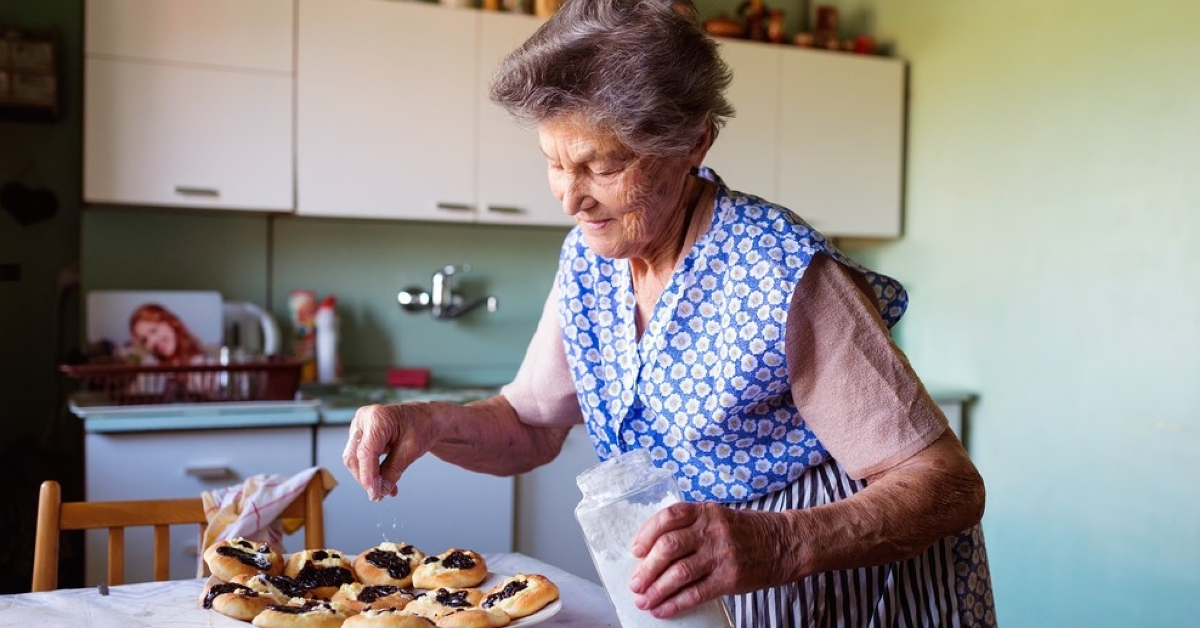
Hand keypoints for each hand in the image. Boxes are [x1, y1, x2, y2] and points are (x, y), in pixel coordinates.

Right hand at [342, 403, 442, 500]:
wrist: (425, 419)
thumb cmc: (422, 426)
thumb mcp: (412, 449)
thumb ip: (394, 469)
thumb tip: (381, 489)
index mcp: (377, 417)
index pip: (366, 451)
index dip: (368, 475)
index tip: (374, 493)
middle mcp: (363, 419)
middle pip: (354, 456)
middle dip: (366, 478)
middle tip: (380, 494)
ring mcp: (360, 427)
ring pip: (354, 459)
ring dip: (368, 477)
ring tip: (385, 489)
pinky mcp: (361, 436)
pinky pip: (359, 458)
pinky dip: (370, 472)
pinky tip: (383, 482)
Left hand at [628, 502, 795, 617]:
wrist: (787, 543)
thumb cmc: (749, 531)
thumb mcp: (720, 517)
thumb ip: (692, 526)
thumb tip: (656, 550)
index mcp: (706, 511)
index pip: (668, 517)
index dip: (646, 533)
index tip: (635, 550)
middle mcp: (712, 531)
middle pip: (669, 546)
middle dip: (647, 567)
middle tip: (635, 583)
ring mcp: (721, 555)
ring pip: (679, 573)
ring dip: (657, 589)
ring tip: (644, 600)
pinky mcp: (731, 578)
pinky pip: (696, 593)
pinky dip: (676, 603)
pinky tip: (663, 609)